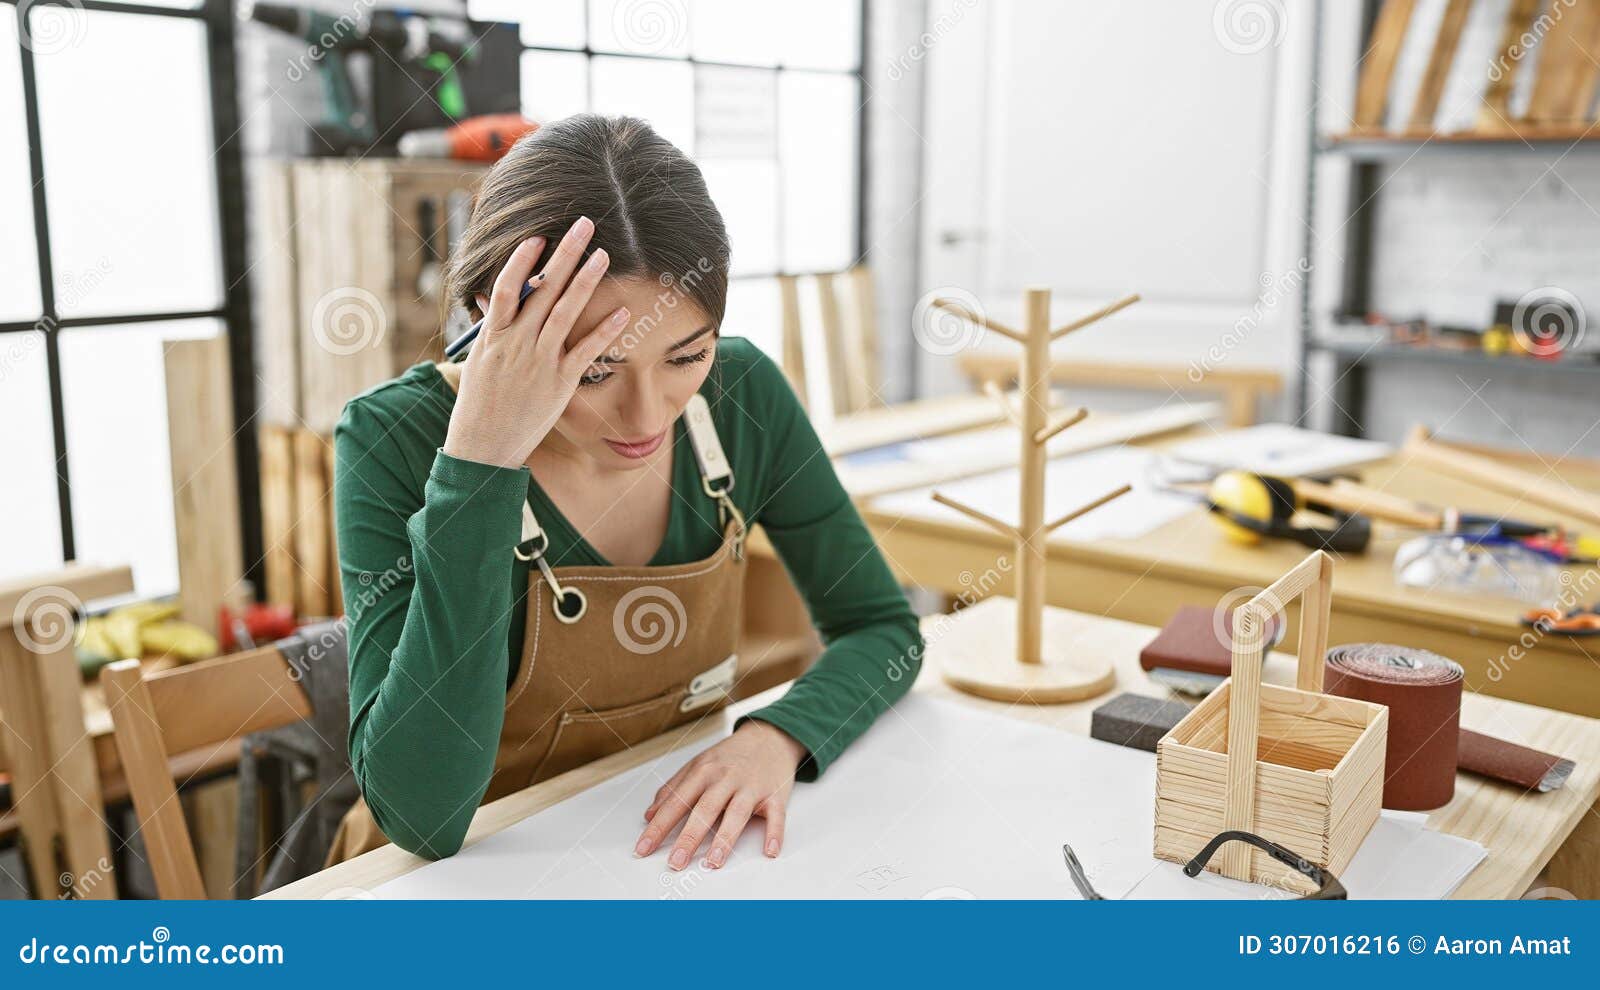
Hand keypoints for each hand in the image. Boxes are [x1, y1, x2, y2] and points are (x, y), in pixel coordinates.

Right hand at [442, 217, 629, 467]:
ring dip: (586, 281)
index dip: (522, 261)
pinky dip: (604, 331)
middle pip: (543, 290)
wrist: (483, 448)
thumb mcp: (479, 361)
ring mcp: (539, 362)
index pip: (507, 289)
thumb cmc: (479, 404)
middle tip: (584, 225)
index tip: (540, 237)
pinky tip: (624, 312)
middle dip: (564, 255)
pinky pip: (586, 352)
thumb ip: (492, 329)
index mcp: (493, 336)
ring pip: (565, 313)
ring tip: (603, 255)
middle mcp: (517, 344)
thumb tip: (492, 298)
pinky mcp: (559, 383)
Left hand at [635, 720, 806, 870]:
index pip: (676, 803)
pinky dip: (774, 833)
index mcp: (703, 772)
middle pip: (705, 809)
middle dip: (688, 837)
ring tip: (713, 862)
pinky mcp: (774, 794)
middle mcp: (725, 778)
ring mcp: (751, 786)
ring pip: (737, 813)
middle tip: (675, 862)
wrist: (768, 738)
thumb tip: (650, 815)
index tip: (643, 848)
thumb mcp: (697, 765)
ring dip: (725, 839)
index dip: (658, 827)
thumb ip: (673, 789)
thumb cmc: (730, 757)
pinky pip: (776, 815)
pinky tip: (769, 851)